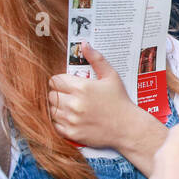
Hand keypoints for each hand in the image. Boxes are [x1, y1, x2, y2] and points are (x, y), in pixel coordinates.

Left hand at [49, 45, 165, 168]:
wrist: (127, 128)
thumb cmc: (120, 101)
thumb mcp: (111, 76)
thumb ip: (96, 59)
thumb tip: (84, 44)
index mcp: (81, 87)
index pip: (55, 80)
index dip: (60, 81)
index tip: (68, 85)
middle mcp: (74, 104)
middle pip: (51, 95)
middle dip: (59, 94)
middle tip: (70, 96)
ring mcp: (71, 120)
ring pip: (52, 110)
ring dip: (58, 108)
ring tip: (71, 108)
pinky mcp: (71, 133)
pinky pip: (55, 125)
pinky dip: (61, 122)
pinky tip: (72, 119)